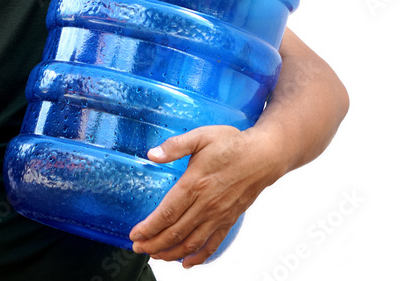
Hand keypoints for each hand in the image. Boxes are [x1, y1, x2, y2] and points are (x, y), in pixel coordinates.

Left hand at [129, 125, 282, 267]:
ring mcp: (218, 214)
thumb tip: (152, 154)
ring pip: (191, 242)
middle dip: (153, 244)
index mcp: (195, 184)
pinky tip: (187, 262)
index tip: (135, 234)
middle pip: (175, 232)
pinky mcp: (229, 219)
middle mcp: (206, 204)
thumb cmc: (233, 144)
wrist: (263, 156)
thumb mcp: (201, 136)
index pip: (167, 213)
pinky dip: (199, 257)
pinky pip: (213, 244)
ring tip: (156, 255)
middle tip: (138, 248)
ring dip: (171, 253)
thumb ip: (175, 146)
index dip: (149, 227)